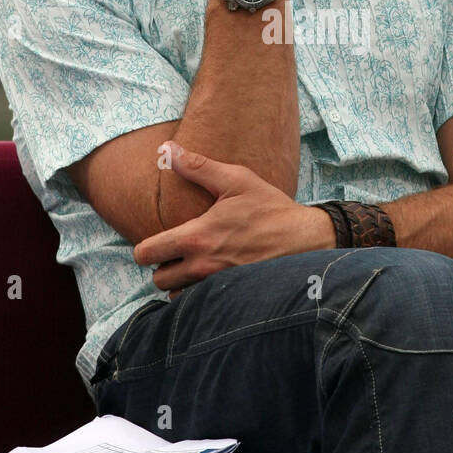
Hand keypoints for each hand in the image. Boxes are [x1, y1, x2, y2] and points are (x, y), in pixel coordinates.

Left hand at [133, 142, 334, 292]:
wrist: (307, 240)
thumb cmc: (270, 208)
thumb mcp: (236, 180)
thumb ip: (198, 166)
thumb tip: (166, 147)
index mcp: (197, 236)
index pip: (147, 253)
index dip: (145, 248)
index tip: (156, 242)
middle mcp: (202, 266)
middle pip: (158, 279)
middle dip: (163, 267)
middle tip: (177, 254)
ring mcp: (217, 286)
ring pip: (177, 296)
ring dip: (180, 284)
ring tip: (193, 267)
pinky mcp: (231, 298)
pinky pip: (199, 305)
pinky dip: (197, 296)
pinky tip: (209, 279)